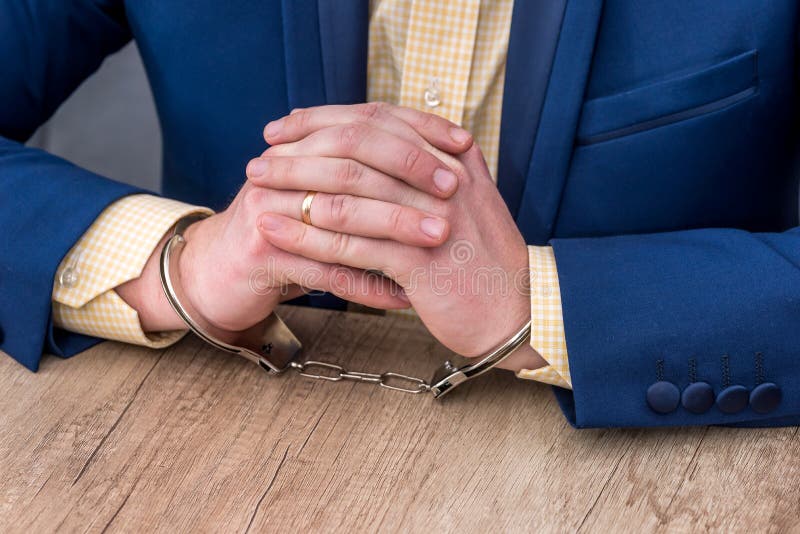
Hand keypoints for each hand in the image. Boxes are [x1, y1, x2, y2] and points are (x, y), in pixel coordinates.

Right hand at [117, 103, 473, 337]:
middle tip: (456, 191)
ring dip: (395, 229)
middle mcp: (283, 169)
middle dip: (410, 174)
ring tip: (440, 242)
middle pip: (355, 161)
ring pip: (342, 215)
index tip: (464, 146)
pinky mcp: (262, 254)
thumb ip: (364, 173)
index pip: (366, 123)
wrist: (217, 274)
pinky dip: (368, 285)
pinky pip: (325, 269)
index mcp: (302, 147)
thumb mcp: (320, 195)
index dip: (417, 130)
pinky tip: (404, 297)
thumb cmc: (286, 236)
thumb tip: (434, 156)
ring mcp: (269, 209)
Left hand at [254, 103, 544, 369]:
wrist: (514, 315)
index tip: (288, 126)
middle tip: (262, 156)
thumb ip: (430, 174)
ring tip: (256, 188)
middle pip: (357, 149)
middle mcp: (444, 179)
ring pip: (348, 193)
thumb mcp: (467, 203)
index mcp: (453, 158)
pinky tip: (275, 229)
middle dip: (301, 150)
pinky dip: (307, 236)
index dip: (326, 119)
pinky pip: (350, 244)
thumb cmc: (482, 264)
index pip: (379, 121)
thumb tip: (380, 153)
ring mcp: (432, 218)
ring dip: (296, 188)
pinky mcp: (419, 261)